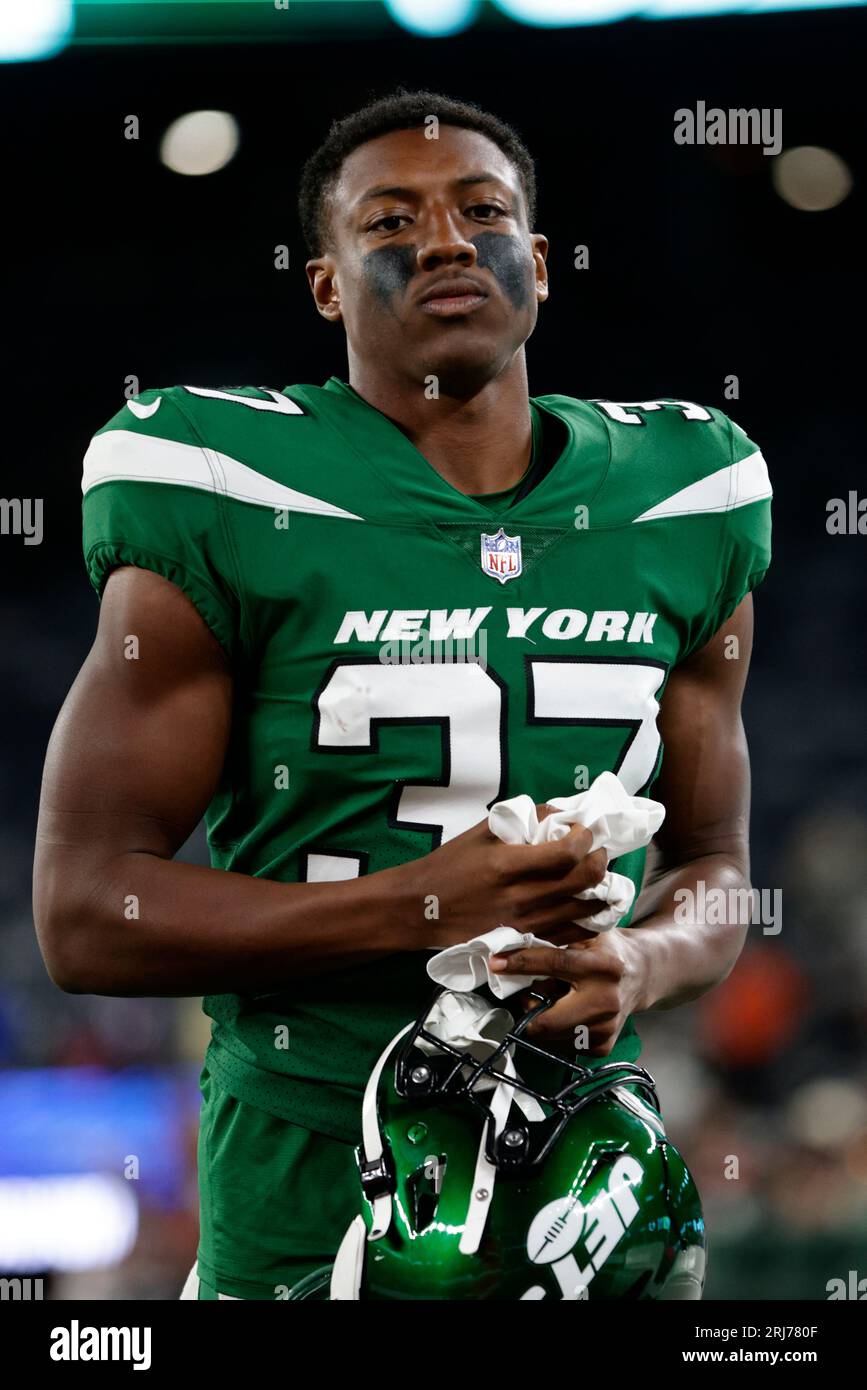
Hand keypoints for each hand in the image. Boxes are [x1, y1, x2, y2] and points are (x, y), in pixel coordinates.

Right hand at [394, 805, 607, 949]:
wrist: (422, 908)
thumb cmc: (451, 864)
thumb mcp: (482, 832)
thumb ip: (523, 819)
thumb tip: (562, 812)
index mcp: (507, 865)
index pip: (567, 852)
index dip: (584, 838)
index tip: (581, 831)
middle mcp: (520, 897)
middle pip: (584, 880)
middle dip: (599, 859)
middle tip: (595, 850)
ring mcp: (525, 923)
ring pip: (585, 909)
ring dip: (599, 888)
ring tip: (593, 875)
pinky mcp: (525, 940)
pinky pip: (572, 934)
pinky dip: (587, 918)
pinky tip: (586, 904)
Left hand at [489, 929, 643, 1057]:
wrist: (642, 975)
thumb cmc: (607, 951)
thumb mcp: (587, 935)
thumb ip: (556, 940)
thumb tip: (514, 946)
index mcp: (602, 966)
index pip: (554, 964)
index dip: (521, 963)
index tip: (496, 963)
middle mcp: (606, 1001)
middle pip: (548, 1020)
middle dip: (529, 1008)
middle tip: (527, 994)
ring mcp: (606, 1028)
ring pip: (550, 1035)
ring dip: (542, 1019)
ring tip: (555, 1000)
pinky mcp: (603, 1046)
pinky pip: (561, 1045)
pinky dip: (555, 1031)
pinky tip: (567, 1013)